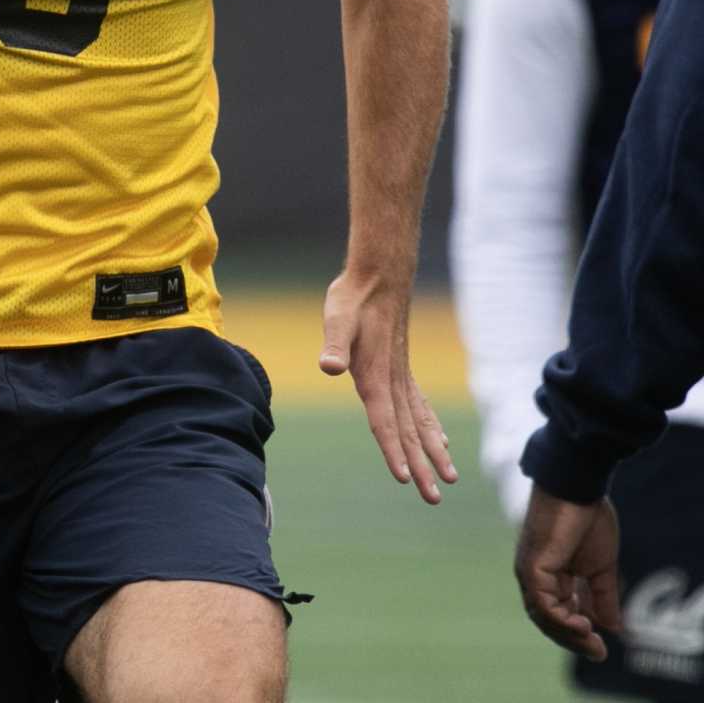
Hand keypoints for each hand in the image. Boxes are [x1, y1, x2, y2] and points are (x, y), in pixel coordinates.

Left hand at [318, 268, 456, 503]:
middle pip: (407, 432)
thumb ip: (334, 345)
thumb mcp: (335, 319)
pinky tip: (442, 441)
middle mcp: (392, 382)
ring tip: (449, 478)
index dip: (393, 451)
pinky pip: (421, 406)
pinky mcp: (402, 369)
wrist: (378, 277)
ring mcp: (401, 377)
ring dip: (433, 452)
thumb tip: (328, 367)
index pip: (384, 422)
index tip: (405, 479)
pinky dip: (431, 427)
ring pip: (420, 423)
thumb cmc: (351, 300)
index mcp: (375, 377)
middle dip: (421, 466)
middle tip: (433, 499)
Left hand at [515, 489, 621, 658]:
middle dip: (573, 639)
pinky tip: (583, 623)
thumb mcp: (600, 566)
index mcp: (549, 573)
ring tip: (593, 641)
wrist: (578, 487)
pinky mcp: (532, 566)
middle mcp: (534, 574)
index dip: (578, 632)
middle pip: (547, 618)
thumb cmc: (587, 518)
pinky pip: (542, 602)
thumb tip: (612, 627)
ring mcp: (530, 571)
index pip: (557, 612)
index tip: (601, 647)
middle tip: (598, 652)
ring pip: (542, 615)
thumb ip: (602, 596)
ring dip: (568, 634)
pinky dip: (561, 619)